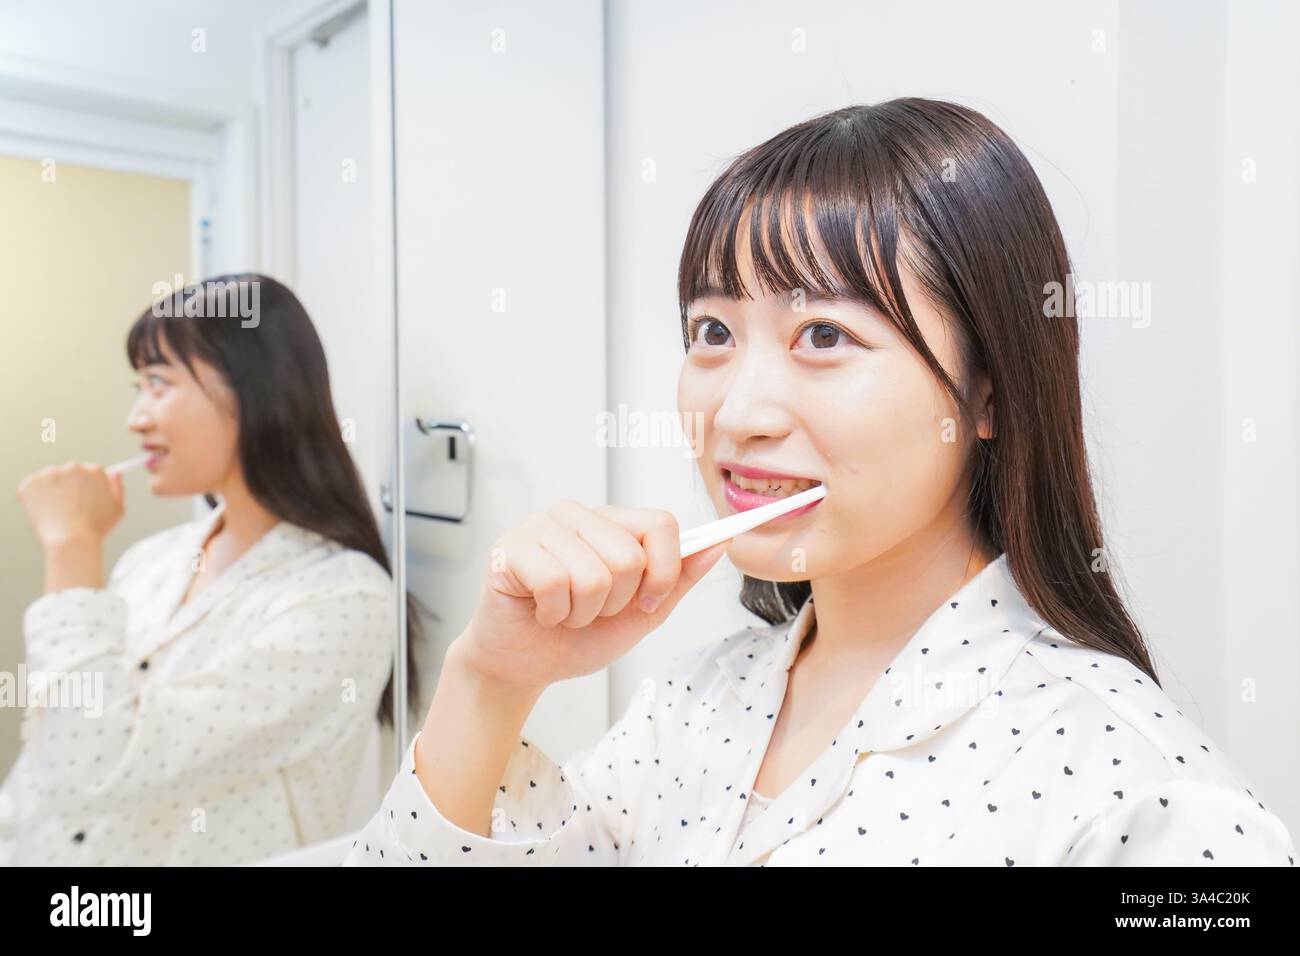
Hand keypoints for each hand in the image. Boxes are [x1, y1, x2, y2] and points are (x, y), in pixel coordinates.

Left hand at [17, 462, 124, 546]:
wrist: (70, 540)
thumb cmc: (95, 528)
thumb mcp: (117, 509)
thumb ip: (117, 488)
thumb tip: (115, 474)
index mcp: (94, 471)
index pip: (89, 472)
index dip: (86, 488)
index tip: (82, 500)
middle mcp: (72, 467)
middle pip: (68, 473)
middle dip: (68, 488)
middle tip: (69, 509)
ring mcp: (49, 474)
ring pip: (48, 480)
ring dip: (50, 492)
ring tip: (57, 513)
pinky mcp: (30, 483)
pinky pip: (31, 488)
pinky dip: (34, 499)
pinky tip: (44, 513)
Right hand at [453, 499, 727, 693]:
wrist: (524, 665)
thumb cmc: (578, 636)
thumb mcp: (642, 613)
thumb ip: (678, 579)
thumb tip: (719, 544)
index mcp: (611, 523)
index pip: (661, 523)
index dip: (663, 570)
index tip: (649, 601)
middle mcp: (576, 514)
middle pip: (628, 555)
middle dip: (615, 602)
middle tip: (590, 610)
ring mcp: (540, 526)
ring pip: (592, 574)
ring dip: (582, 613)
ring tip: (564, 612)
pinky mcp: (510, 547)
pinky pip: (553, 581)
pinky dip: (552, 612)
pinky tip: (541, 611)